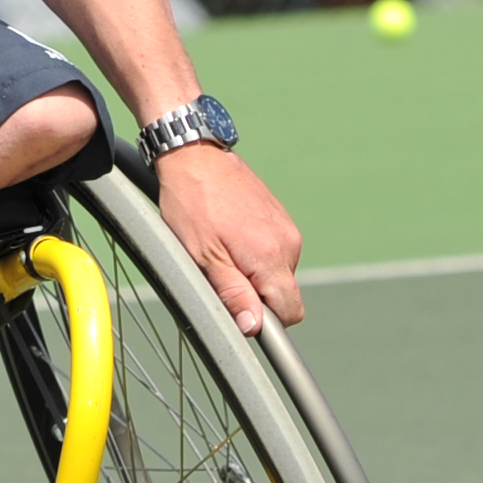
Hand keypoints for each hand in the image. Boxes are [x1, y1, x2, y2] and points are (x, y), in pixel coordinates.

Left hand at [154, 144, 302, 333]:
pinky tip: (228, 235)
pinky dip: (254, 253)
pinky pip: (274, 250)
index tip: (240, 310)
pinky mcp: (280, 217)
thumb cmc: (192, 203)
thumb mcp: (203, 256)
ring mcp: (286, 228)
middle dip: (254, 294)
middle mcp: (288, 243)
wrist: (196, 155)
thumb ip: (232, 293)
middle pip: (282, 293)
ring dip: (251, 271)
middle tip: (217, 271)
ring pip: (276, 272)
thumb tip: (254, 326)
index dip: (266, 321)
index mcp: (271, 257)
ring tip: (219, 248)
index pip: (290, 311)